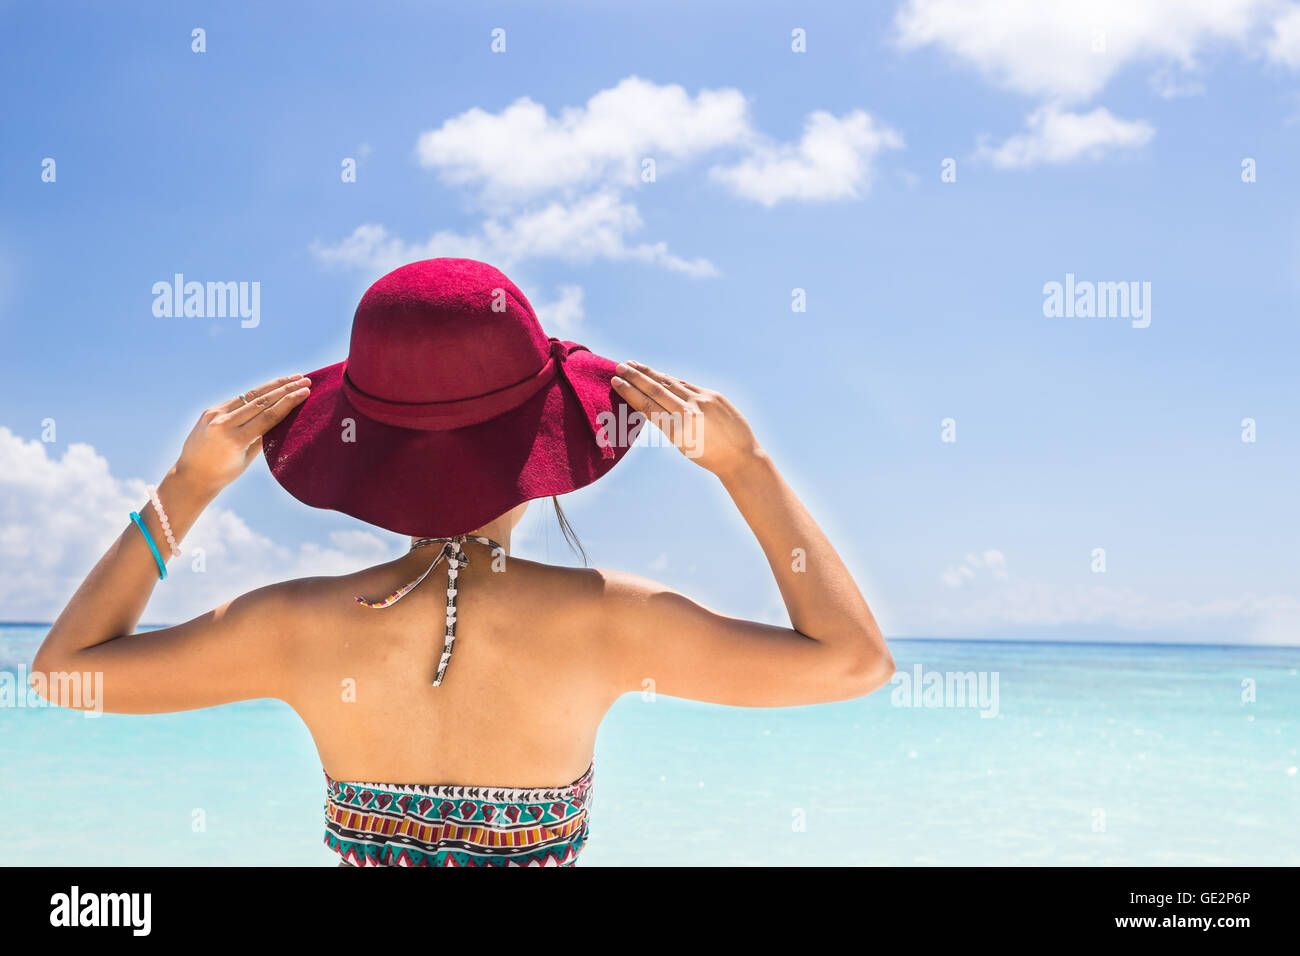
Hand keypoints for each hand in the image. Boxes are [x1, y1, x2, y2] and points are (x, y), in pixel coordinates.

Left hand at [173, 374, 310, 495]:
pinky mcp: (211, 410)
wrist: (191, 475)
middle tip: (305, 379)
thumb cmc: (224, 473)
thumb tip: (284, 418)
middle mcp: (223, 423)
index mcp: (235, 439)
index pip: (268, 416)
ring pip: (250, 396)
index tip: (305, 391)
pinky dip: (257, 393)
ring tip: (293, 378)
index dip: (288, 402)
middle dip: (285, 389)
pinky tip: (272, 387)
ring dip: (273, 386)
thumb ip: (264, 437)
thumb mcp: (247, 458)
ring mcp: (214, 414)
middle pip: (261, 401)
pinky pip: (238, 399)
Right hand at [612, 361, 763, 478]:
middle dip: (636, 378)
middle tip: (619, 367)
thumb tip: (651, 401)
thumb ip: (667, 422)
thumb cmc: (708, 456)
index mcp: (679, 430)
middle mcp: (690, 412)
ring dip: (651, 373)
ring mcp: (703, 401)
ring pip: (671, 383)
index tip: (616, 382)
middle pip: (657, 390)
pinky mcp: (713, 395)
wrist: (741, 456)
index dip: (631, 393)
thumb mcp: (682, 444)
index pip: (648, 406)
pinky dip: (670, 379)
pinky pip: (686, 385)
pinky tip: (658, 374)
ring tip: (634, 364)